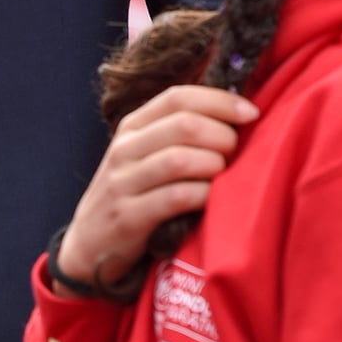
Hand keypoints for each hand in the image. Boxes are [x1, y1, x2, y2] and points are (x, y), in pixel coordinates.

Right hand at [55, 85, 257, 292]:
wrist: (90, 244)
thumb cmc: (132, 195)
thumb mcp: (144, 156)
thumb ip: (178, 134)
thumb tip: (236, 115)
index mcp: (132, 127)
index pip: (178, 97)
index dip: (219, 100)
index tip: (251, 113)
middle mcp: (124, 149)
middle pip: (184, 124)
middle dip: (222, 135)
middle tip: (236, 152)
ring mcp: (123, 183)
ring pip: (179, 159)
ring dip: (214, 165)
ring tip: (224, 175)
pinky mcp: (128, 217)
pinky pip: (176, 198)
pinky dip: (204, 195)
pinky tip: (213, 199)